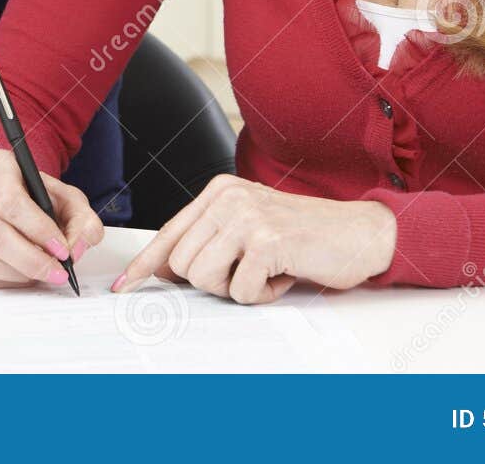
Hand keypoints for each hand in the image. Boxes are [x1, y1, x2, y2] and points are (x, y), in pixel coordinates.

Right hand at [0, 149, 104, 288]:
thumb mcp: (67, 197)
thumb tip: (77, 248)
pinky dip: (3, 280)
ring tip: (41, 272)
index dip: (38, 230)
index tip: (62, 249)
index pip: (9, 202)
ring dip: (18, 274)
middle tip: (57, 273)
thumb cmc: (36, 195)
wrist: (9, 192)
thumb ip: (83, 220)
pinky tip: (21, 272)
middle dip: (30, 261)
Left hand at [114, 175, 396, 302]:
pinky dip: (263, 294)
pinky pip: (240, 290)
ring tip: (266, 270)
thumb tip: (165, 269)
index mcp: (219, 191)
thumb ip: (210, 241)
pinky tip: (284, 273)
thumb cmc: (304, 236)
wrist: (359, 233)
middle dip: (213, 281)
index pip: (171, 233)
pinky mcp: (267, 240)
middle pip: (183, 264)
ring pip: (205, 278)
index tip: (124, 285)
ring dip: (237, 288)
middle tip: (248, 272)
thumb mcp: (249, 228)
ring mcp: (247, 216)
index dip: (146, 264)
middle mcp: (228, 197)